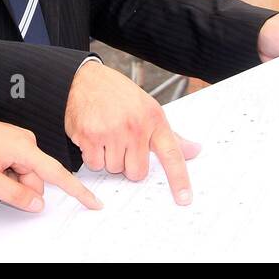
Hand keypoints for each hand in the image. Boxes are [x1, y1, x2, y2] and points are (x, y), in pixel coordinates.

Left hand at [0, 112, 101, 212]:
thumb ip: (14, 194)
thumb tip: (39, 204)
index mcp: (23, 147)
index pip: (56, 173)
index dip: (77, 190)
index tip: (94, 202)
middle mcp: (26, 141)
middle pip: (37, 179)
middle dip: (20, 188)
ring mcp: (19, 140)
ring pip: (27, 175)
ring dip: (11, 181)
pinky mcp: (13, 142)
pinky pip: (19, 166)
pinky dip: (8, 173)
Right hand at [63, 61, 200, 205]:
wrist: (84, 79)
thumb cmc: (118, 95)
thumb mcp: (148, 108)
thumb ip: (170, 135)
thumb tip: (194, 150)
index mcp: (154, 118)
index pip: (172, 154)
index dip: (179, 179)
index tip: (184, 198)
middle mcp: (135, 125)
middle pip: (137, 172)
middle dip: (128, 164)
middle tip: (122, 144)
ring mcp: (112, 131)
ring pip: (114, 169)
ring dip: (108, 158)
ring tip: (105, 134)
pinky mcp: (90, 135)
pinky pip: (94, 164)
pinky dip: (92, 155)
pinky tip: (93, 135)